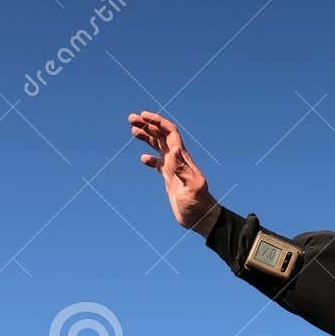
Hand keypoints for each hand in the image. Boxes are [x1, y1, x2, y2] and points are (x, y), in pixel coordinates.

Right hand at [128, 111, 219, 235]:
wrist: (203, 219)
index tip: (143, 116)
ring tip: (132, 130)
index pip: (170, 133)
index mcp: (182, 159)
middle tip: (131, 119)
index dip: (157, 121)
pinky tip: (143, 159)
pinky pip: (159, 164)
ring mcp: (174, 169)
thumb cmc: (198, 205)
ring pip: (159, 147)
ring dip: (147, 136)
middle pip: (162, 136)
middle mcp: (178, 161)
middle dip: (148, 125)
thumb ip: (183, 169)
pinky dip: (150, 159)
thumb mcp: (191, 187)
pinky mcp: (171, 180)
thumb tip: (175, 149)